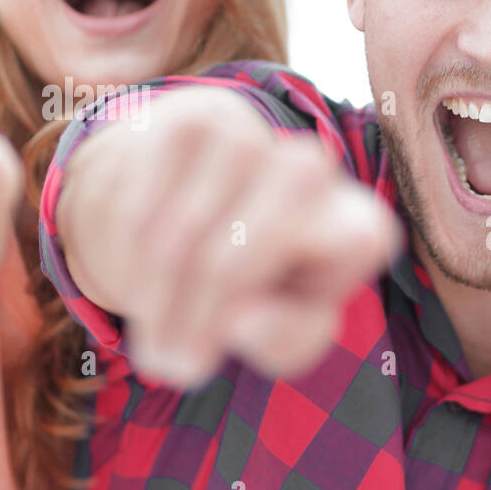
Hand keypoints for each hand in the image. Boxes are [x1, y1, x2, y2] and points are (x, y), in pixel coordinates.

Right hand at [59, 88, 401, 385]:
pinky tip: (139, 282)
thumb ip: (288, 338)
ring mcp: (254, 137)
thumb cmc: (259, 290)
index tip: (245, 338)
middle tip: (177, 368)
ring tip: (155, 347)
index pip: (354, 248)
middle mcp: (316, 169)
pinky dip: (131, 256)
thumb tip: (246, 320)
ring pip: (185, 234)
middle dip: (199, 318)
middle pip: (241, 257)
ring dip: (158, 300)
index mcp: (360, 224)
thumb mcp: (287, 333)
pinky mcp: (191, 121)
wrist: (196, 214)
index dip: (292, 307)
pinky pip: (144, 204)